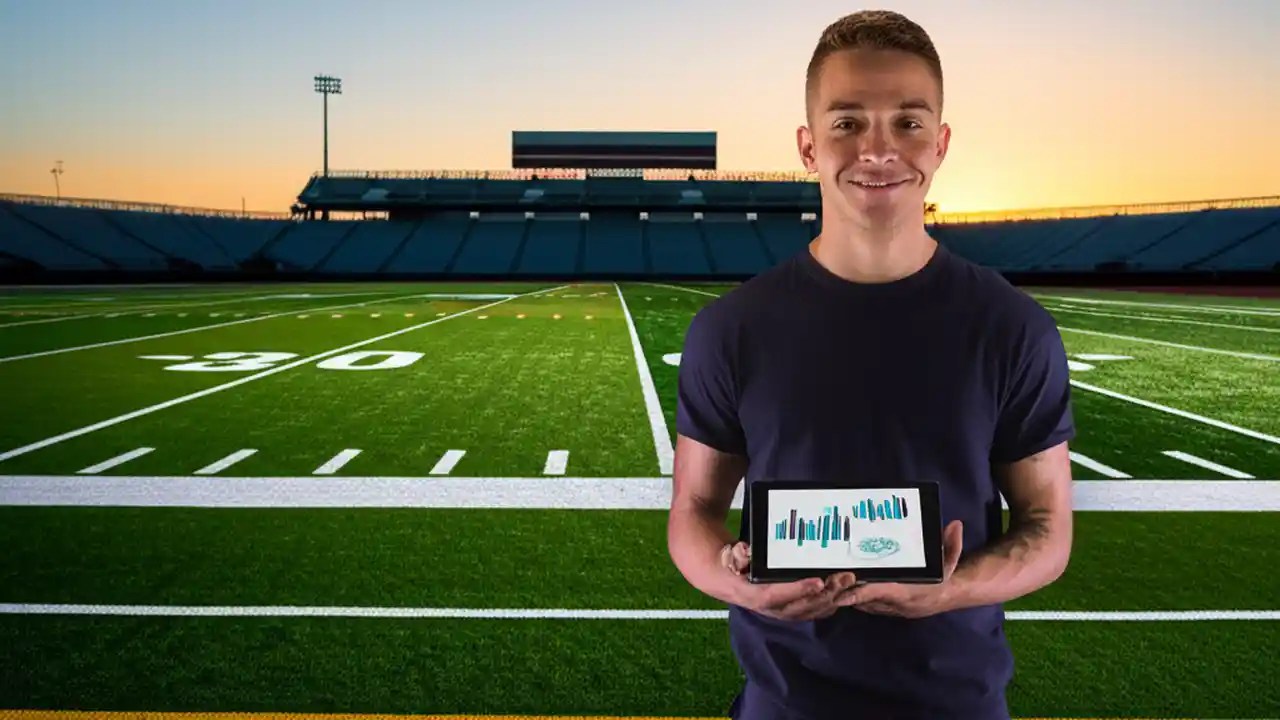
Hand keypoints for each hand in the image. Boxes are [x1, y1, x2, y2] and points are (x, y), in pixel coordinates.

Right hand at [721, 541, 857, 620]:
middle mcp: (771, 608)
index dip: (798, 590)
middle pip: (801, 605)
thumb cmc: (731, 563)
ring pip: (811, 610)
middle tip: (844, 578)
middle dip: (825, 593)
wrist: (726, 579)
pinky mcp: (793, 610)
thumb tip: (743, 551)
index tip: (818, 581)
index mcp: (753, 594)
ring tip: (848, 581)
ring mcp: (783, 611)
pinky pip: (814, 610)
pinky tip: (844, 591)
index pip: (776, 595)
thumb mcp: (730, 555)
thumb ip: (737, 554)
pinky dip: (830, 602)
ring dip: (832, 597)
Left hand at [833, 520, 964, 618]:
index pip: (879, 593)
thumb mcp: (950, 563)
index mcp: (905, 594)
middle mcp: (892, 604)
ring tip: (825, 581)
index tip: (840, 594)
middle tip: (824, 581)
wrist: (945, 598)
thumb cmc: (943, 580)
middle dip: (843, 592)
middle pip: (862, 600)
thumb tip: (956, 524)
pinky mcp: (881, 608)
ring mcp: (886, 608)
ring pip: (859, 603)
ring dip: (844, 595)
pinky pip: (862, 604)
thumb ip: (952, 545)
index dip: (858, 594)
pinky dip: (851, 596)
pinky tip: (837, 585)